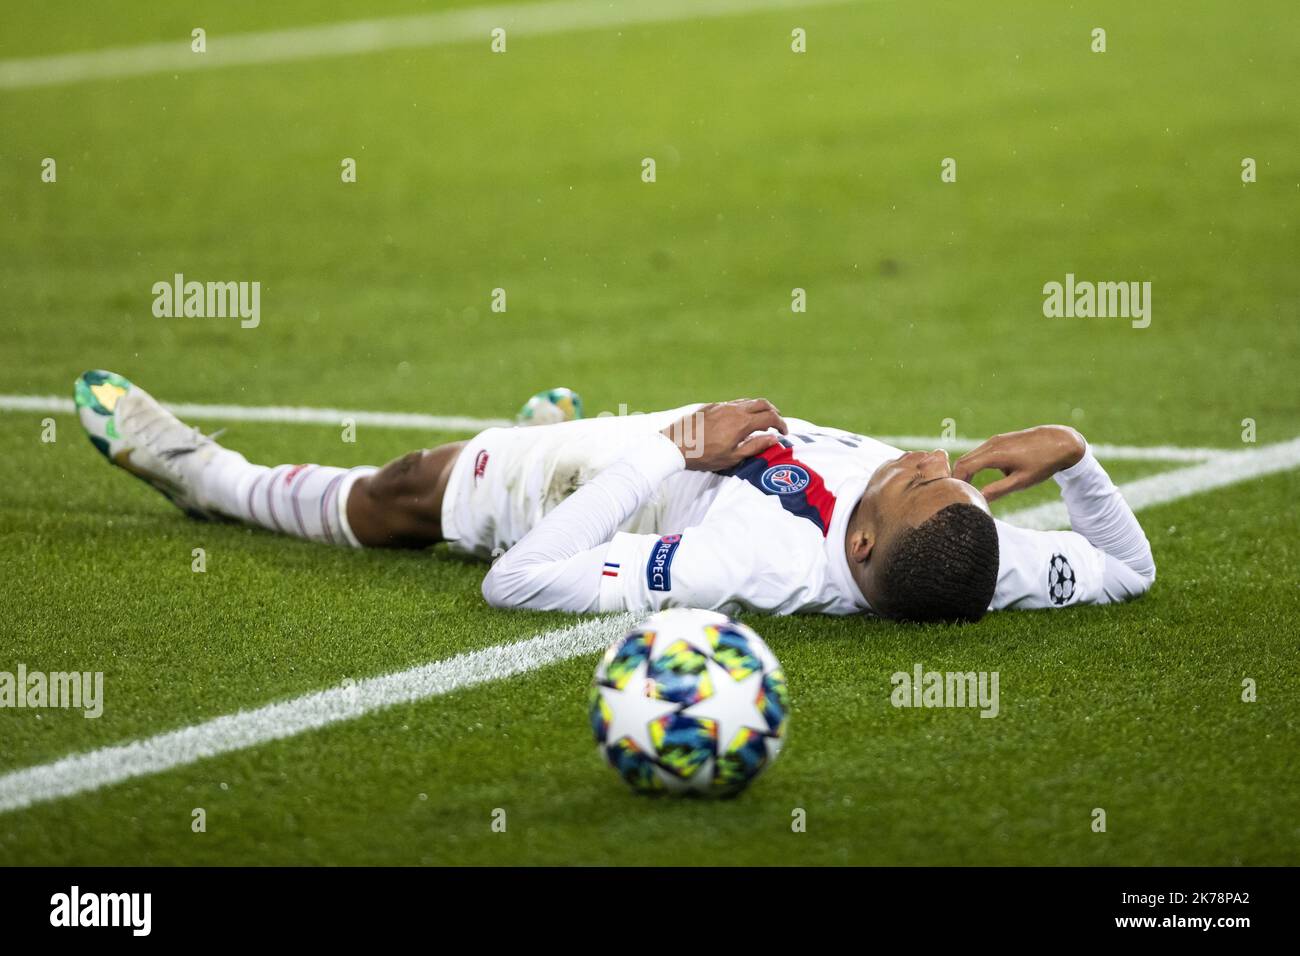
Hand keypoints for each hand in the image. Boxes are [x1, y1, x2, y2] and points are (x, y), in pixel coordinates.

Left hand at [663, 399, 787, 471]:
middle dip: (773, 411)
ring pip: (747, 401)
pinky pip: (732, 403)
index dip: (781, 424)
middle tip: (776, 423)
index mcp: (742, 422)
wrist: (674, 445)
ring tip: (760, 421)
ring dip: (758, 409)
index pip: (770, 417)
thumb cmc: (704, 456)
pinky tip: (738, 420)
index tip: (784, 433)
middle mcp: (734, 409)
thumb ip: (755, 446)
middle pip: (762, 403)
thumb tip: (773, 439)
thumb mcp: (732, 457)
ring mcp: (721, 406)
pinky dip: (743, 409)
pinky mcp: (710, 406)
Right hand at [952, 425, 1085, 501]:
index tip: (954, 496)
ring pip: (971, 456)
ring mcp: (995, 440)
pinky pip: (979, 453)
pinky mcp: (999, 440)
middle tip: (956, 495)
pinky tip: (978, 477)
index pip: (964, 467)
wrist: (1060, 442)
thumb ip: (998, 490)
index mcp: (995, 454)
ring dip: (965, 471)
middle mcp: (991, 444)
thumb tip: (979, 499)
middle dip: (956, 477)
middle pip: (963, 460)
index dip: (955, 482)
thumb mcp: (1021, 482)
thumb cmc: (1042, 463)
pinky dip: (974, 464)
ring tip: (965, 488)